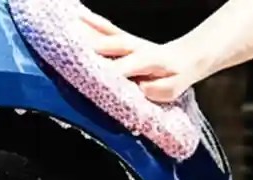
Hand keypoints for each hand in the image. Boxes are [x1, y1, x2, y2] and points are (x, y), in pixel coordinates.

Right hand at [75, 6, 206, 103]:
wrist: (185, 58)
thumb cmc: (175, 77)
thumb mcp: (173, 89)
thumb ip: (159, 90)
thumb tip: (142, 88)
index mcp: (147, 60)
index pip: (125, 67)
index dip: (112, 72)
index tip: (96, 78)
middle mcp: (135, 46)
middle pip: (111, 45)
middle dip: (92, 48)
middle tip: (71, 51)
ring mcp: (128, 40)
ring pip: (105, 34)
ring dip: (86, 31)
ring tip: (67, 26)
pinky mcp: (122, 37)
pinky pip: (105, 28)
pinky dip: (91, 22)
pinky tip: (77, 15)